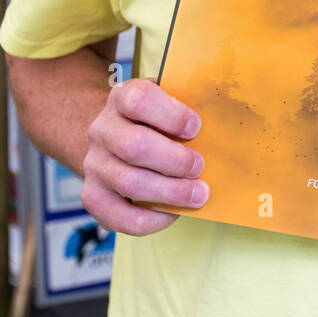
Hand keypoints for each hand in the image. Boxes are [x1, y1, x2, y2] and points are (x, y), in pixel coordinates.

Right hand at [81, 78, 207, 235]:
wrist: (114, 139)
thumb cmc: (153, 121)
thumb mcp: (166, 102)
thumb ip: (187, 105)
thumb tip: (224, 122)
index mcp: (122, 97)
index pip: (139, 100)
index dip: (171, 115)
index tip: (196, 127)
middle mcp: (102, 130)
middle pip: (134, 147)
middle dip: (175, 160)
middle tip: (200, 167)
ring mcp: (94, 165)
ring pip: (130, 183)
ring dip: (170, 192)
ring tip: (199, 194)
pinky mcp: (93, 196)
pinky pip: (120, 216)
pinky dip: (151, 219)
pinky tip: (172, 213)